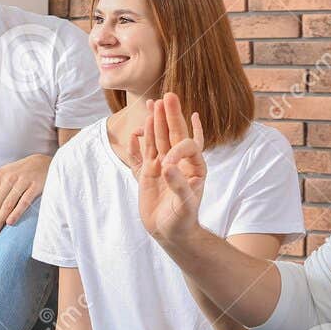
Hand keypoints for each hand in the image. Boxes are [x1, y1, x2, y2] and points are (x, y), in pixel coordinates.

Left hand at [0, 153, 50, 234]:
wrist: (44, 164)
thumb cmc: (18, 173)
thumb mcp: (0, 177)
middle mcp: (9, 177)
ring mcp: (23, 181)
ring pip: (8, 203)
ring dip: (0, 219)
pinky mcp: (35, 186)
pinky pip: (24, 202)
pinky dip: (16, 213)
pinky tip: (10, 223)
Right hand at [133, 93, 205, 244]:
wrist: (171, 234)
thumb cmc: (182, 221)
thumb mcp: (184, 206)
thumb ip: (180, 185)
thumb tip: (168, 166)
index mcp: (194, 167)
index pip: (186, 146)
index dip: (176, 149)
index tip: (166, 165)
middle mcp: (178, 163)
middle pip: (173, 134)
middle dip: (170, 115)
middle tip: (168, 95)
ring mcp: (162, 167)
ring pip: (157, 140)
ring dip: (155, 123)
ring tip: (153, 104)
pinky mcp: (148, 175)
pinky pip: (141, 156)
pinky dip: (138, 144)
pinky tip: (136, 132)